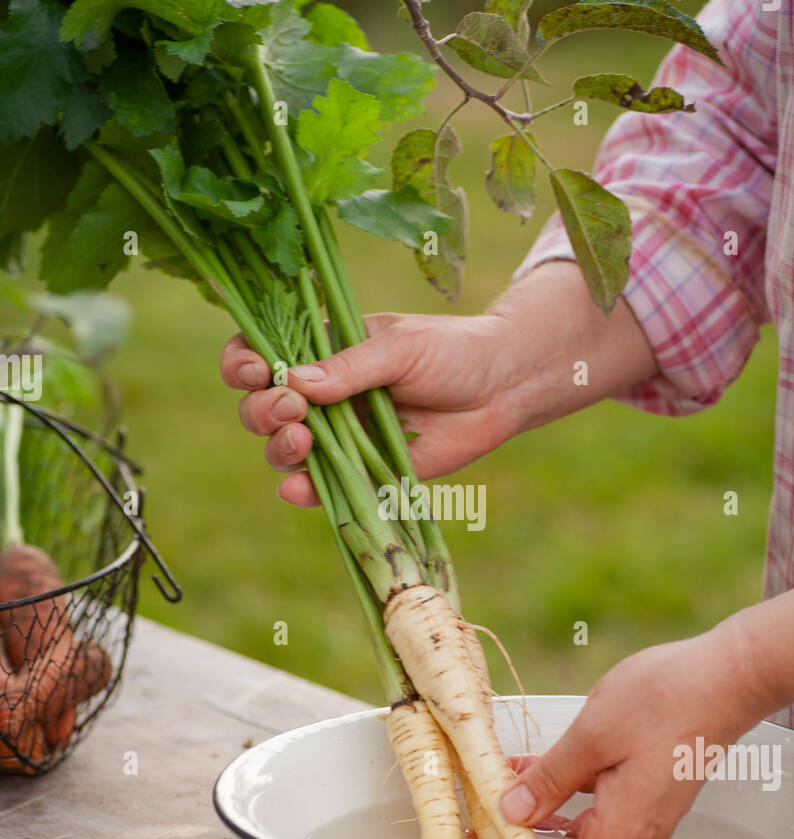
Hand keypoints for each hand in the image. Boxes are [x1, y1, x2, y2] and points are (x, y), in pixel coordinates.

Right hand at [218, 262, 657, 504]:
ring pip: (282, 449)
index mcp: (320, 349)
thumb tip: (293, 382)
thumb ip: (349, 367)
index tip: (254, 371)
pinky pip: (321, 487)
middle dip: (263, 410)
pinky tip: (296, 487)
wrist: (504, 388)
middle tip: (294, 408)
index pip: (258, 354)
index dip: (243, 364)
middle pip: (261, 407)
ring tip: (301, 438)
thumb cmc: (453, 352)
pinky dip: (303, 490)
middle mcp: (321, 395)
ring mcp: (339, 436)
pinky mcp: (363, 472)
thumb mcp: (400, 348)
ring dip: (278, 448)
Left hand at [501, 621, 768, 838]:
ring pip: (581, 826)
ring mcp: (645, 811)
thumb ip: (549, 780)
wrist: (726, 676)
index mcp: (622, 832)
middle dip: (522, 838)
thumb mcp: (590, 739)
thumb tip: (511, 812)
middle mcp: (637, 833)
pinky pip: (598, 802)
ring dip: (539, 810)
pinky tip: (532, 766)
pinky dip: (564, 790)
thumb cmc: (664, 703)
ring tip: (496, 791)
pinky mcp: (648, 788)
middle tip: (478, 824)